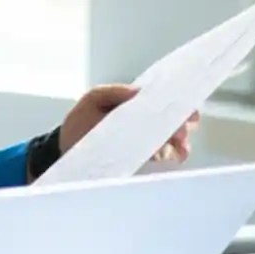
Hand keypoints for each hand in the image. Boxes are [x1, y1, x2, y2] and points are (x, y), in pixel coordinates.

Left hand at [59, 84, 200, 162]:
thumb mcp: (94, 99)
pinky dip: (166, 160)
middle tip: (179, 133)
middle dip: (182, 128)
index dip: (184, 107)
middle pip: (176, 124)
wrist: (64, 149)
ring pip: (172, 145)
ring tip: (173, 149)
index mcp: (140, 106)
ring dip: (178, 146)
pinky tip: (164, 159)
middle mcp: (147, 125)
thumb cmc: (80, 121)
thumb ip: (115, 91)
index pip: (168, 103)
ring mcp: (145, 145)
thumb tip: (139, 90)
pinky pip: (159, 163)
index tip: (190, 113)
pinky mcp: (139, 163)